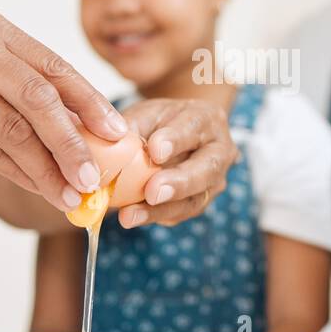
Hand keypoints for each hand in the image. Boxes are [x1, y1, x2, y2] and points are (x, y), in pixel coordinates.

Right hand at [0, 12, 127, 211]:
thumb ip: (31, 95)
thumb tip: (90, 137)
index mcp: (0, 32)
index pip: (56, 68)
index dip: (91, 102)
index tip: (117, 132)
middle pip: (39, 98)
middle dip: (73, 141)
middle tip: (97, 175)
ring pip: (13, 130)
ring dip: (47, 168)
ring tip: (71, 194)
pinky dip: (18, 173)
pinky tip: (40, 189)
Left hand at [114, 97, 238, 227]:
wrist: (178, 135)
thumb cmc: (161, 122)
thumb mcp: (146, 114)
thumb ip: (133, 126)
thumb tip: (111, 144)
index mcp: (207, 119)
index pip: (194, 127)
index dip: (175, 140)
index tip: (155, 150)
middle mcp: (219, 151)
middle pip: (206, 169)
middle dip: (178, 183)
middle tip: (152, 192)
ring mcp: (214, 181)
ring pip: (193, 199)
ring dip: (160, 210)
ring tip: (129, 216)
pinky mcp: (200, 202)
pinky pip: (180, 214)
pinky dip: (155, 216)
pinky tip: (134, 217)